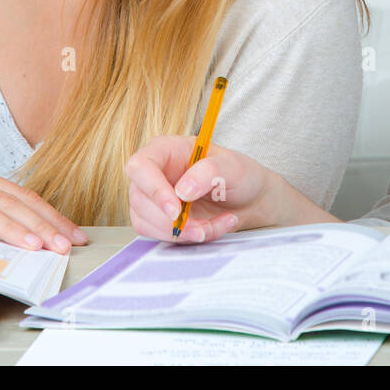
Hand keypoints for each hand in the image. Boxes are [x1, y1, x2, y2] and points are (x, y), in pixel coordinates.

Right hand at [124, 135, 281, 242]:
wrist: (250, 200)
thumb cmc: (240, 175)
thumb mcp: (233, 166)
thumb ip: (208, 171)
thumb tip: (182, 191)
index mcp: (166, 150)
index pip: (140, 166)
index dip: (153, 189)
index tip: (175, 210)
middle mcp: (154, 173)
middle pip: (139, 200)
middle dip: (171, 221)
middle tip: (202, 227)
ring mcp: (154, 199)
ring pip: (146, 223)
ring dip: (182, 233)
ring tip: (213, 226)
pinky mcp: (160, 220)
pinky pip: (161, 236)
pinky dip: (187, 238)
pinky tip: (210, 228)